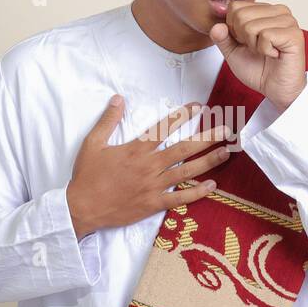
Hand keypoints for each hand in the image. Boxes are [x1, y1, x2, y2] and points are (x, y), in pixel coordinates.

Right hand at [65, 96, 234, 237]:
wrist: (82, 208)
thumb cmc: (87, 176)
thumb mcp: (92, 143)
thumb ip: (108, 120)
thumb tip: (119, 98)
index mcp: (136, 149)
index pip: (164, 127)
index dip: (183, 115)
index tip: (199, 106)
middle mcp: (149, 165)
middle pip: (184, 149)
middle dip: (207, 138)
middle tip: (226, 130)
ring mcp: (153, 186)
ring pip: (187, 172)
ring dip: (209, 161)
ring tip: (226, 153)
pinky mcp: (153, 204)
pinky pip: (180, 199)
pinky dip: (197, 193)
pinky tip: (212, 186)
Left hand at [209, 0, 305, 109]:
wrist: (277, 90)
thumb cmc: (259, 70)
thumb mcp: (233, 52)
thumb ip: (222, 38)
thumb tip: (216, 26)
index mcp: (265, 10)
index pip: (235, 7)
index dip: (233, 29)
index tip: (246, 42)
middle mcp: (278, 11)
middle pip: (241, 15)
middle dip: (243, 38)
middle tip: (258, 49)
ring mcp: (288, 21)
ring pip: (251, 26)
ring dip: (254, 46)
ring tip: (267, 52)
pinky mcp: (294, 34)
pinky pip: (266, 36)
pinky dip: (265, 50)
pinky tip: (275, 55)